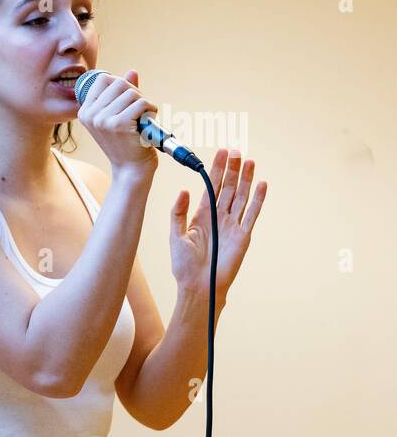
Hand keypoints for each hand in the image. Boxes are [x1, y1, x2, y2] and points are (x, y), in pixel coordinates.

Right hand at [76, 69, 158, 177]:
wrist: (131, 169)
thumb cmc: (126, 142)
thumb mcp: (117, 116)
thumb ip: (123, 93)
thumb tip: (131, 72)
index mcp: (85, 111)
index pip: (103, 79)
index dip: (120, 85)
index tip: (126, 101)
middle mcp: (91, 115)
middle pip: (118, 83)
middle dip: (134, 93)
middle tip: (137, 111)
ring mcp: (103, 120)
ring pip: (132, 93)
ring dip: (143, 103)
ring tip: (142, 118)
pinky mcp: (119, 125)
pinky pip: (141, 103)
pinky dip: (151, 110)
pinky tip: (147, 122)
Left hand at [169, 146, 266, 298]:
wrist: (198, 286)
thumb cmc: (184, 265)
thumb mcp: (176, 236)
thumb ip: (178, 213)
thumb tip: (183, 190)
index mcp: (202, 215)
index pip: (211, 187)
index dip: (216, 170)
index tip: (221, 153)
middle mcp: (219, 217)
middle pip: (228, 188)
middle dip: (232, 169)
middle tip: (237, 150)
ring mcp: (232, 225)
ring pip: (241, 197)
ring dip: (245, 179)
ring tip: (249, 161)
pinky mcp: (243, 236)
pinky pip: (252, 214)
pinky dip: (257, 199)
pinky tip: (261, 184)